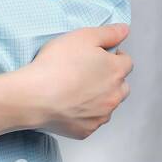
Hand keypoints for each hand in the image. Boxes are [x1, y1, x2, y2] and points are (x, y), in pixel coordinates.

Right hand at [20, 23, 132, 139]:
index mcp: (116, 71)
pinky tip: (69, 106)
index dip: (113, 57)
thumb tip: (125, 30)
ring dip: (100, 98)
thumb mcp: (83, 36)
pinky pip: (92, 121)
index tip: (98, 57)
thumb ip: (109, 33)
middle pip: (121, 86)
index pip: (126, 62)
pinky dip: (85, 114)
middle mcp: (114, 96)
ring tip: (77, 91)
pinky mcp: (87, 130)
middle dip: (111, 79)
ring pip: (108, 105)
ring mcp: (101, 115)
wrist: (34, 96)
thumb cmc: (58, 63)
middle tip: (88, 74)